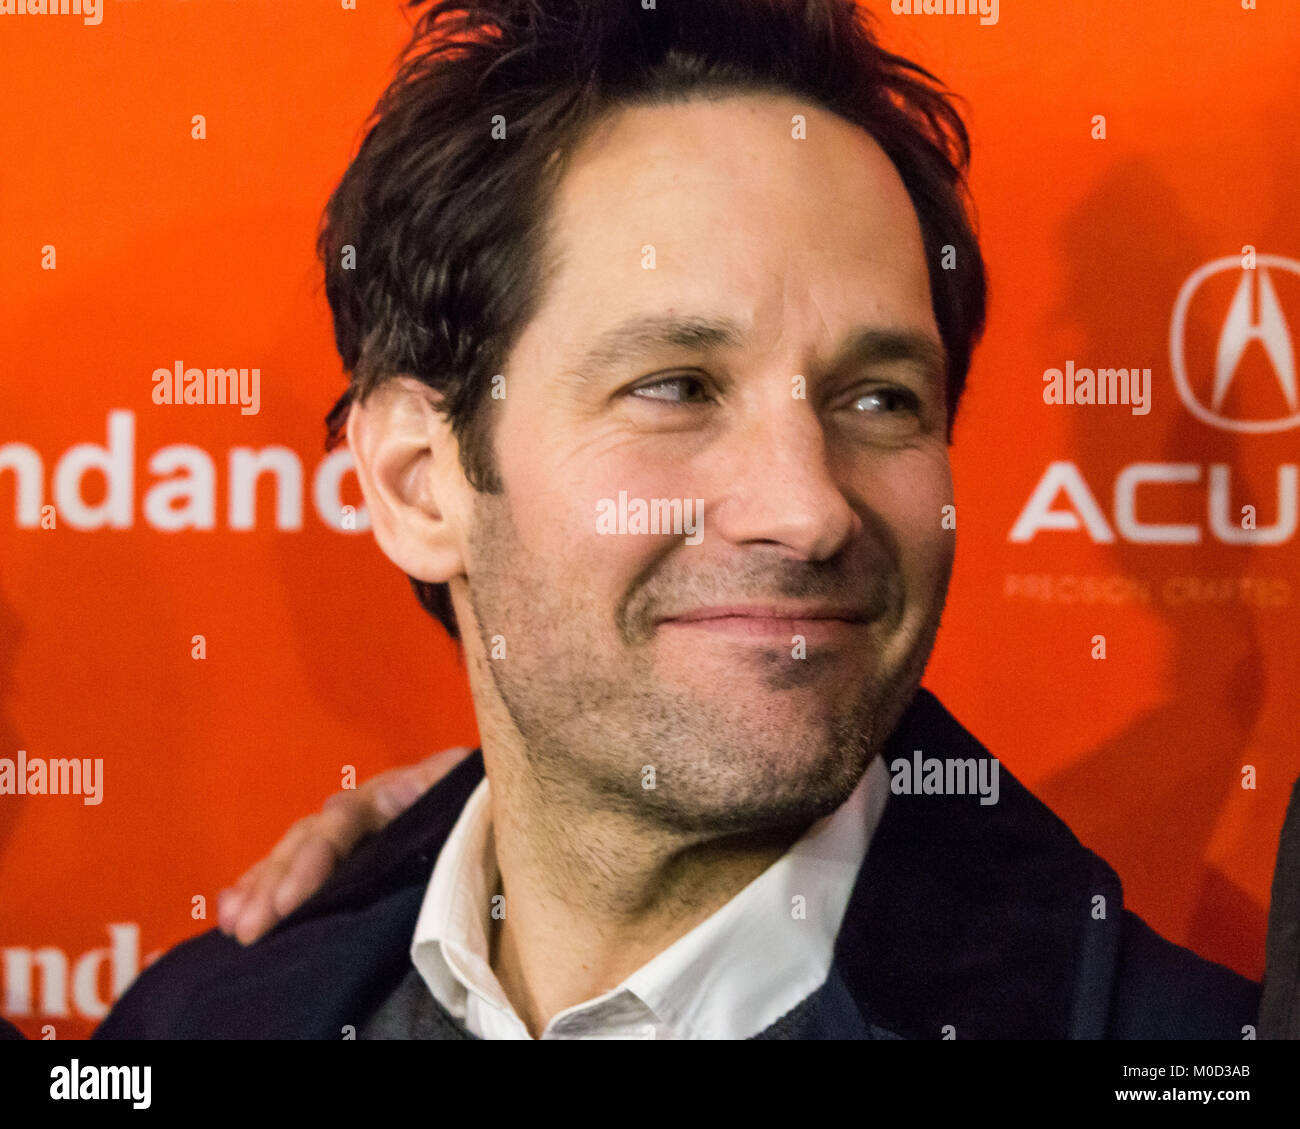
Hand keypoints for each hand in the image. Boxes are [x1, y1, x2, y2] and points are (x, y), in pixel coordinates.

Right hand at [217, 746, 473, 944]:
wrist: (507, 784)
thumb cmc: (496, 795)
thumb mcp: (484, 793)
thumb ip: (467, 805)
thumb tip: (454, 827)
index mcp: (402, 789)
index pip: (344, 819)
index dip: (314, 860)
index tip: (289, 902)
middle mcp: (371, 804)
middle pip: (311, 837)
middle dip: (275, 884)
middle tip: (250, 929)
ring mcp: (359, 825)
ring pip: (298, 850)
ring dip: (260, 887)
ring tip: (234, 926)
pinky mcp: (355, 851)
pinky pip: (300, 865)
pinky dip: (262, 885)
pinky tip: (231, 911)